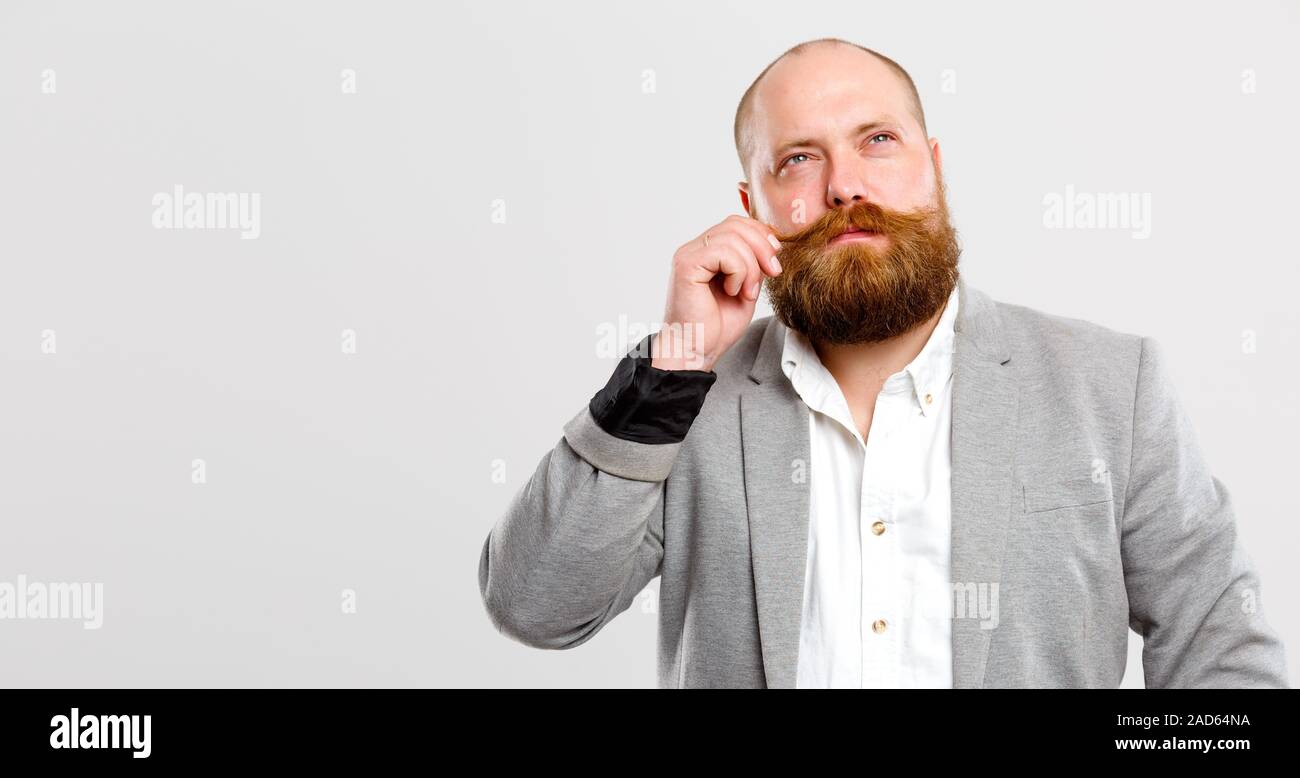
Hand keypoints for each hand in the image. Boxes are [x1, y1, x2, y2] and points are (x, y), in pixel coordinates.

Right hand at [651, 214, 782, 371]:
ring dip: (751, 266)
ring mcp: (688, 255)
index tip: (774, 264)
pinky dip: (738, 272)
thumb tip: (772, 244)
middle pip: (736, 224)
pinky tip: (732, 291)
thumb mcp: (746, 289)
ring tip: (747, 292)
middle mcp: (694, 249)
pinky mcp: (686, 266)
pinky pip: (723, 252)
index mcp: (706, 252)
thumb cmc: (716, 328)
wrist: (695, 352)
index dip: (761, 236)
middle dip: (762, 247)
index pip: (736, 224)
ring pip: (733, 237)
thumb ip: (753, 265)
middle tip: (772, 273)